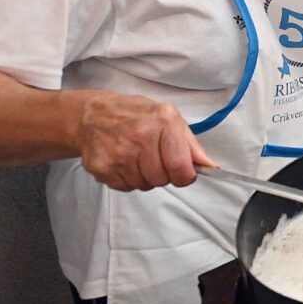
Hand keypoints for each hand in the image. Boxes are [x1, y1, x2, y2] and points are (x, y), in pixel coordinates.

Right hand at [76, 92, 214, 191]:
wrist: (92, 115)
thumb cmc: (136, 115)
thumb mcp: (169, 118)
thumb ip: (191, 144)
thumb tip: (210, 167)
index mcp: (163, 122)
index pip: (180, 166)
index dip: (185, 176)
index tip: (183, 172)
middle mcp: (140, 137)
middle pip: (162, 179)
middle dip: (164, 175)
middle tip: (155, 160)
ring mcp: (119, 154)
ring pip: (145, 185)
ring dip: (145, 177)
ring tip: (138, 158)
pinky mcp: (101, 167)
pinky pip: (125, 187)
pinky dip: (128, 179)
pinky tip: (124, 162)